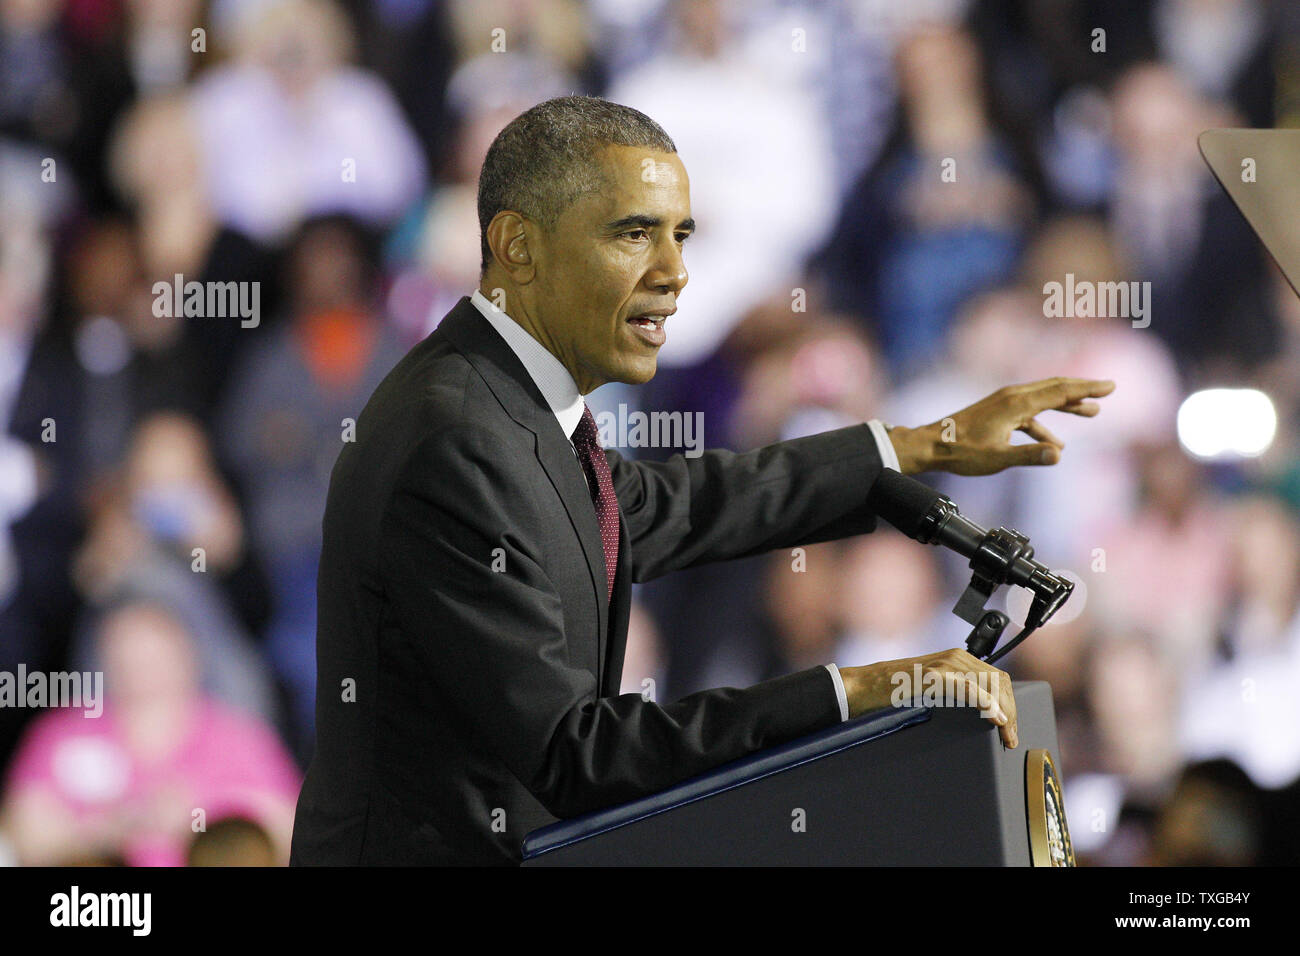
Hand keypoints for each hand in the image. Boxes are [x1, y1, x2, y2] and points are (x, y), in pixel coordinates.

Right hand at [839, 648, 1017, 746]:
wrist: (863, 688)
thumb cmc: (892, 693)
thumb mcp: (931, 691)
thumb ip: (954, 693)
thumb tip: (982, 714)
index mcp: (957, 659)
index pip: (999, 679)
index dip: (1010, 704)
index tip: (1009, 728)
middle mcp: (955, 657)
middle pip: (1000, 682)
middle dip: (1011, 710)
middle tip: (1010, 737)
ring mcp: (945, 664)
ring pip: (991, 685)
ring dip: (1004, 711)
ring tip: (1005, 734)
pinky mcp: (934, 676)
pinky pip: (970, 689)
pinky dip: (988, 704)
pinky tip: (995, 719)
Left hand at [888, 377, 1115, 475]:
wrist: (931, 445)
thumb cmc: (962, 452)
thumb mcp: (998, 458)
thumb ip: (1029, 455)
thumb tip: (1059, 454)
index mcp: (1017, 403)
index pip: (1060, 391)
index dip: (1087, 388)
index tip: (1110, 386)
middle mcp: (1012, 396)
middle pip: (1055, 387)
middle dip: (1083, 389)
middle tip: (1108, 389)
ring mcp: (1004, 403)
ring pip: (1043, 399)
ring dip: (1067, 405)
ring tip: (1091, 413)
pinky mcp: (998, 412)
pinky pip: (1030, 414)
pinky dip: (1045, 423)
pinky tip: (1054, 443)